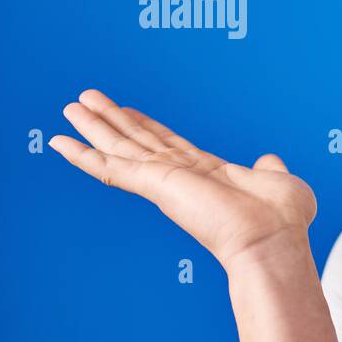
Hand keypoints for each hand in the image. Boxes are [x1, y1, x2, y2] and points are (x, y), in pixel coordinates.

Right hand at [48, 89, 316, 271]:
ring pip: (120, 149)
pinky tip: (60, 142)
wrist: (272, 241)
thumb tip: (269, 160)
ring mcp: (165, 181)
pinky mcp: (155, 185)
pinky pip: (110, 169)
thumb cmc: (281, 221)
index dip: (147, 126)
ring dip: (94, 128)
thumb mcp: (279, 182)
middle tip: (86, 100)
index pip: (169, 145)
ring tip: (70, 108)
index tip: (128, 110)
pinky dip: (83, 156)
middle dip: (113, 121)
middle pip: (138, 142)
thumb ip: (269, 169)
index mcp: (208, 173)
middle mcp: (182, 176)